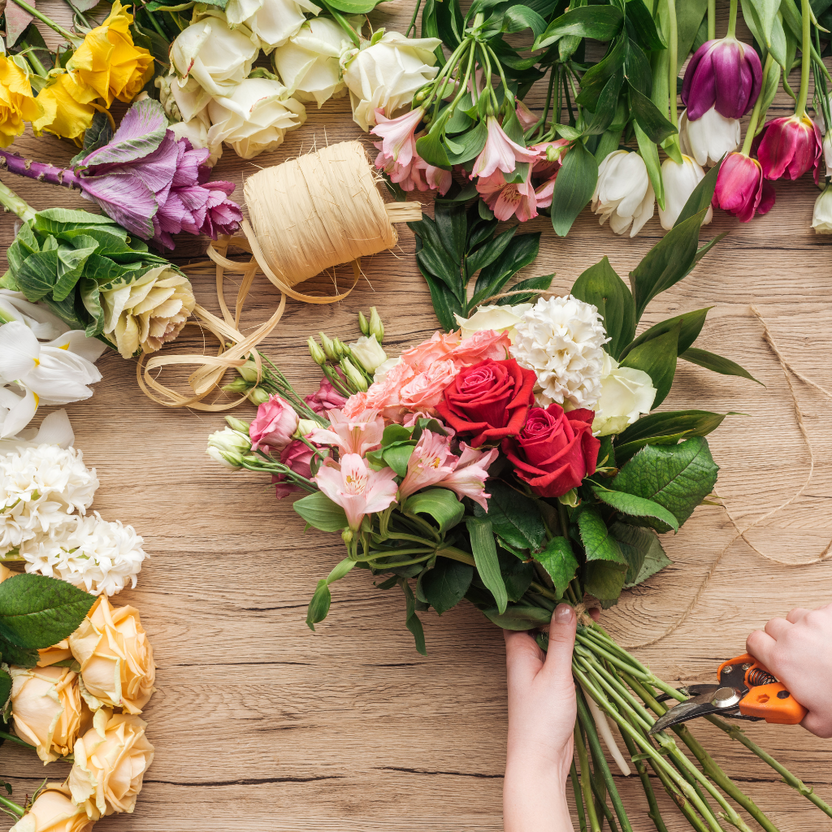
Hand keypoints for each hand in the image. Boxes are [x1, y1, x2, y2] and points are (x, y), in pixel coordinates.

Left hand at [503, 603, 578, 831]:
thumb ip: (562, 639)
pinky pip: (564, 655)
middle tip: (587, 596)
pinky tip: (593, 638)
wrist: (540, 761)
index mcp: (517, 648)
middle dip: (562, 608)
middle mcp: (525, 654)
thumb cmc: (540, 720)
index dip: (540, 594)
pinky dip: (577, 645)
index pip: (523, 611)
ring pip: (555, 638)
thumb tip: (565, 605)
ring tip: (594, 611)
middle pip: (542, 622)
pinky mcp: (552, 681)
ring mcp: (539, 667)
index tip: (562, 580)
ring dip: (573, 627)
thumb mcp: (556, 674)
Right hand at [746, 603, 831, 737]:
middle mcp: (794, 636)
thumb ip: (792, 713)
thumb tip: (781, 708)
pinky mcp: (831, 613)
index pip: (753, 642)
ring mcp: (814, 621)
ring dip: (800, 629)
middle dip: (779, 640)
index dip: (758, 650)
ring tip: (816, 646)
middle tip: (795, 655)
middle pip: (772, 627)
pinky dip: (822, 624)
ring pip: (795, 617)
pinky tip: (831, 639)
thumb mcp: (819, 723)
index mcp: (783, 660)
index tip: (765, 656)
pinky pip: (818, 612)